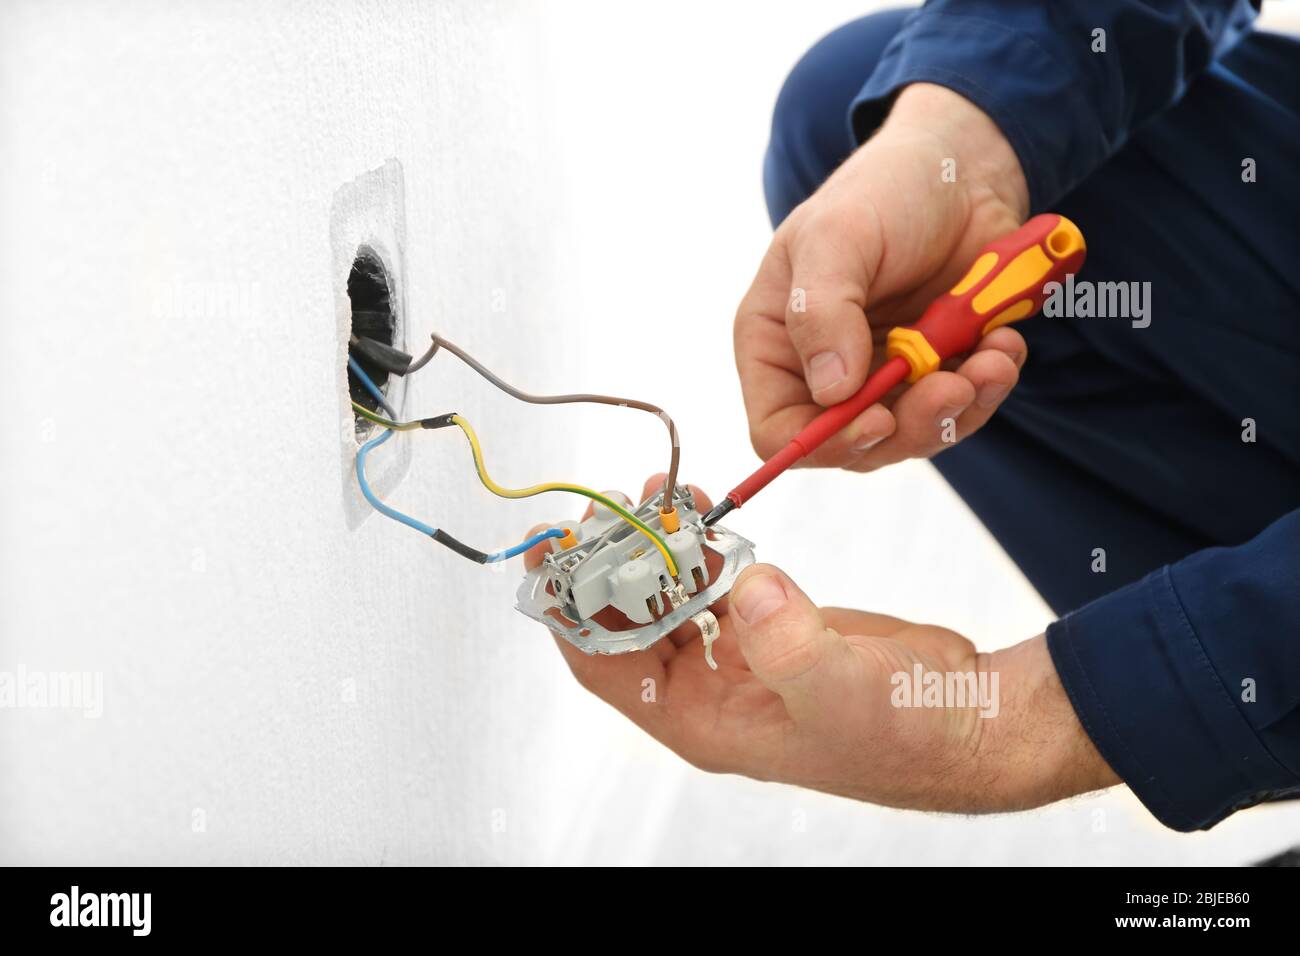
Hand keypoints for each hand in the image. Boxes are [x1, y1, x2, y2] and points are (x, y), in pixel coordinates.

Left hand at [525, 476, 1118, 811]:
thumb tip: (745, 588)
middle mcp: (708, 691)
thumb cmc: (908, 731)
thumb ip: (787, 643)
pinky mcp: (770, 625)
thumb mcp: (841, 693)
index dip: (568, 607)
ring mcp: (738, 658)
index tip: (551, 548)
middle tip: (609, 502)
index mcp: (703, 720)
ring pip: (667, 594)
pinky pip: (711, 580)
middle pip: (625, 620)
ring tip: (660, 489)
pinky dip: (699, 543)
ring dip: (655, 544)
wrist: (971, 714)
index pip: (604, 663)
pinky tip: (700, 509)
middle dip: (609, 561)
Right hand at [736, 83, 1031, 470]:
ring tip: (993, 358)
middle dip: (911, 427)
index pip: (778, 428)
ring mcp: (883, 377)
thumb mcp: (837, 236)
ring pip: (914, 435)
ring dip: (960, 408)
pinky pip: (962, 408)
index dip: (824, 442)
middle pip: (854, 445)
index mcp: (776, 344)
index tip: (879, 421)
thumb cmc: (884, 190)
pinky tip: (1003, 343)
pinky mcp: (937, 372)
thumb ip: (821, 310)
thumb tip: (832, 390)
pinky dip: (989, 385)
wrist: (963, 171)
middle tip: (954, 387)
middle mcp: (823, 371)